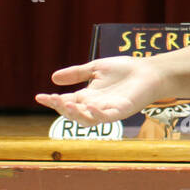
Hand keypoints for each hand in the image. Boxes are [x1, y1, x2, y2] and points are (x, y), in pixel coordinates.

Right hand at [34, 56, 168, 126]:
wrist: (150, 71)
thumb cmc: (125, 70)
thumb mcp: (96, 68)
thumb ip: (77, 73)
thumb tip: (53, 77)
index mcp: (88, 97)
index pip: (66, 102)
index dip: (52, 101)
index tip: (39, 96)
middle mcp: (95, 106)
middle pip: (73, 113)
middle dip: (61, 108)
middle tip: (54, 98)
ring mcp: (108, 111)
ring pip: (86, 120)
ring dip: (75, 113)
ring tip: (67, 103)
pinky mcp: (121, 111)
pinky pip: (106, 118)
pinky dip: (97, 113)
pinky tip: (90, 105)